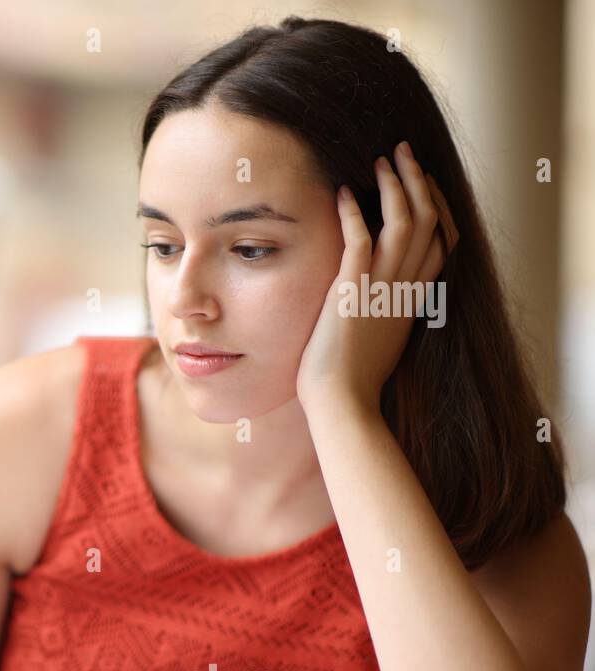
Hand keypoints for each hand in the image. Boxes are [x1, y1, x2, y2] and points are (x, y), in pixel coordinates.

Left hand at [297, 142, 449, 414]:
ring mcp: (381, 290)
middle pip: (429, 223)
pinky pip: (360, 242)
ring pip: (404, 223)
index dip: (437, 208)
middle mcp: (404, 290)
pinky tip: (344, 193)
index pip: (440, 244)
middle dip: (419, 182)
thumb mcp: (377, 341)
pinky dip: (354, 214)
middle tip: (404, 152)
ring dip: (395, 187)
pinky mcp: (352, 293)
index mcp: (413, 301)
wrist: (343, 404)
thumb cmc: (350, 382)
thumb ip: (381, 315)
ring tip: (382, 160)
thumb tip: (369, 304)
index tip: (424, 184)